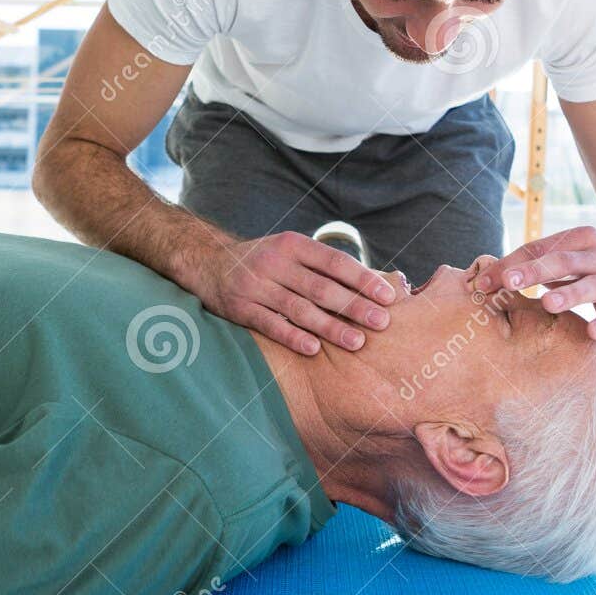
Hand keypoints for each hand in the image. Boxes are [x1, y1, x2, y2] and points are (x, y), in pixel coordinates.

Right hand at [192, 232, 397, 355]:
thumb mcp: (290, 251)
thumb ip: (323, 266)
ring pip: (299, 308)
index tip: (388, 296)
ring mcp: (256, 286)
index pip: (334, 261)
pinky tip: (314, 349)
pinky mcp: (241, 309)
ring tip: (356, 341)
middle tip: (382, 322)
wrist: (207, 262)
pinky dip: (292, 336)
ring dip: (330, 326)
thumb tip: (375, 283)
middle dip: (354, 305)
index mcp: (293, 245)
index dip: (362, 279)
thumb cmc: (265, 261)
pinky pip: (270, 325)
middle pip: (321, 287)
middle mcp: (275, 262)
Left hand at [472, 225, 595, 339]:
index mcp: (579, 238)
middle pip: (564, 261)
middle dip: (535, 271)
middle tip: (509, 282)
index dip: (511, 264)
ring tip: (547, 303)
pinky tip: (592, 332)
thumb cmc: (588, 266)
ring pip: (592, 285)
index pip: (540, 248)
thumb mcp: (565, 258)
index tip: (484, 281)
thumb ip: (531, 266)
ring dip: (570, 294)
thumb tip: (483, 281)